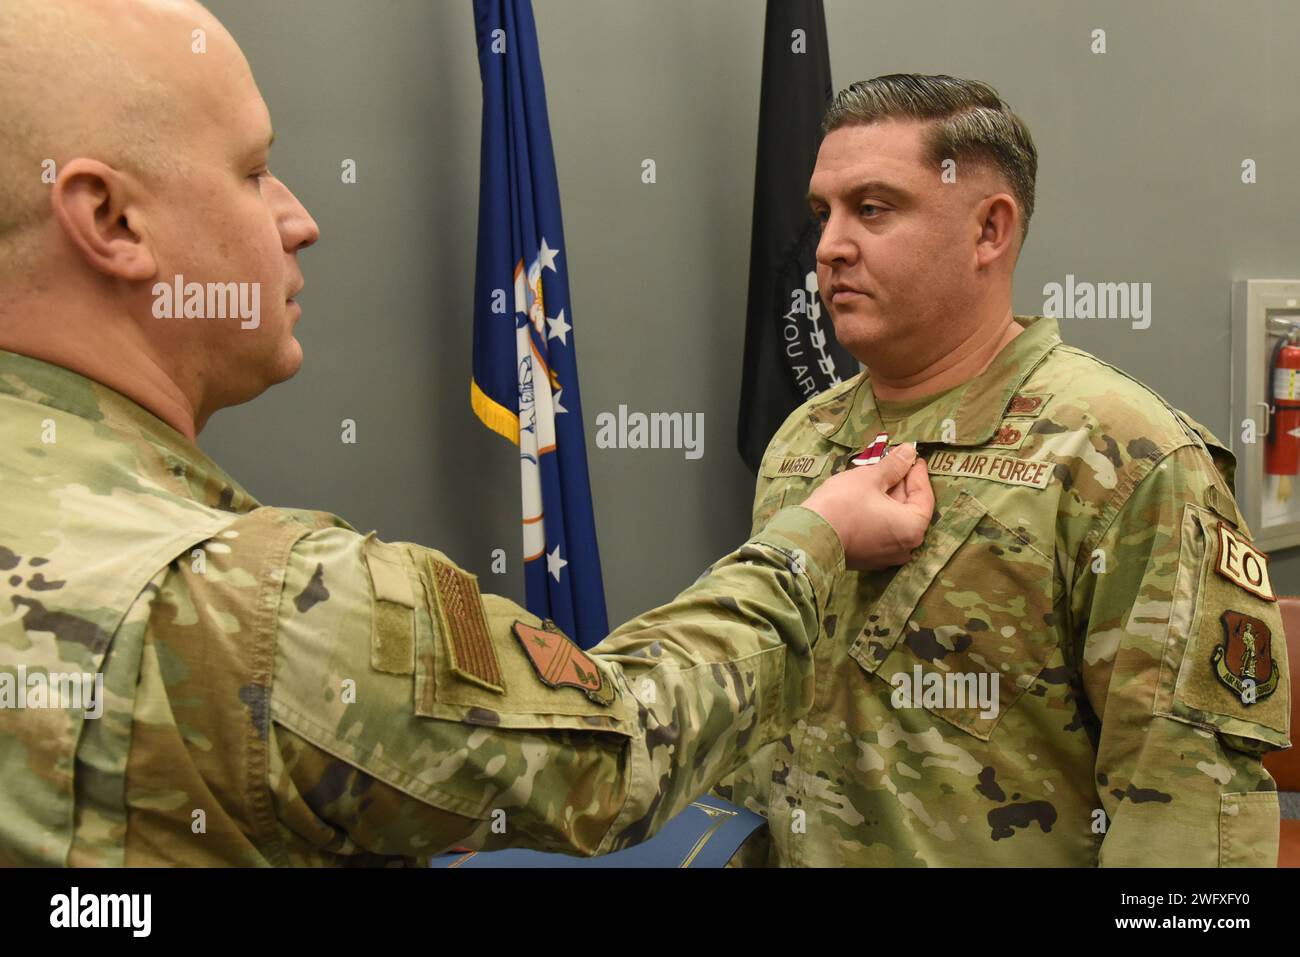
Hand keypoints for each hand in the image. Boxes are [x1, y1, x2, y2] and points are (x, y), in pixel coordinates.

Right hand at [801, 443, 934, 570]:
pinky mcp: (868, 560)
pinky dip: (878, 515)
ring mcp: (886, 557)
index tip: (913, 458)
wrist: (808, 538)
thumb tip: (909, 451)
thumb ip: (894, 465)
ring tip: (877, 478)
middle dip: (902, 486)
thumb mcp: (869, 478)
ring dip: (888, 500)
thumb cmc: (842, 505)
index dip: (918, 473)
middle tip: (893, 464)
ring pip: (894, 522)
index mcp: (912, 528)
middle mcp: (905, 548)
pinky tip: (867, 499)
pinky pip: (881, 533)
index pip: (924, 496)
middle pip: (910, 510)